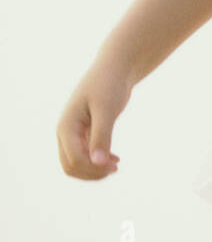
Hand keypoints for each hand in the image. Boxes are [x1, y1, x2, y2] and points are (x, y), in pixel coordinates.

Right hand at [56, 59, 132, 178]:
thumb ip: (102, 136)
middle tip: (115, 168)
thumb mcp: (107, 110)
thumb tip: (98, 163)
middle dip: (91, 173)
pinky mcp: (83, 132)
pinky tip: (114, 159)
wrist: (114, 69)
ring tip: (115, 166)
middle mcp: (65, 132)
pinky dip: (97, 162)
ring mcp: (73, 133)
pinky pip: (84, 155)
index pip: (74, 160)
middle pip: (70, 166)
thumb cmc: (110, 85)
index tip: (116, 164)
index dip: (93, 168)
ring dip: (94, 170)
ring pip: (76, 164)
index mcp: (66, 126)